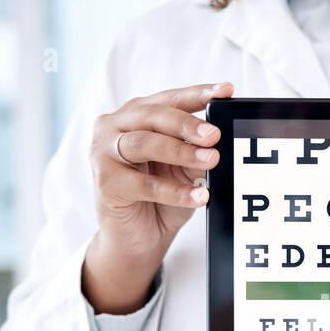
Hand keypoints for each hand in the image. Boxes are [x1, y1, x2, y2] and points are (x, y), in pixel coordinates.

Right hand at [83, 81, 233, 313]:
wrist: (138, 239)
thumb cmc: (161, 199)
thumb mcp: (185, 170)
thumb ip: (195, 152)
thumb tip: (216, 144)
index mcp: (135, 116)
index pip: (168, 100)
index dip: (197, 94)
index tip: (225, 91)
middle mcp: (114, 127)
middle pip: (152, 116)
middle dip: (187, 124)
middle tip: (215, 135)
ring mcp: (104, 153)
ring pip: (144, 144)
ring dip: (180, 151)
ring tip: (211, 160)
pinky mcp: (105, 184)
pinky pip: (144, 184)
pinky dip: (174, 190)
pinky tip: (198, 196)